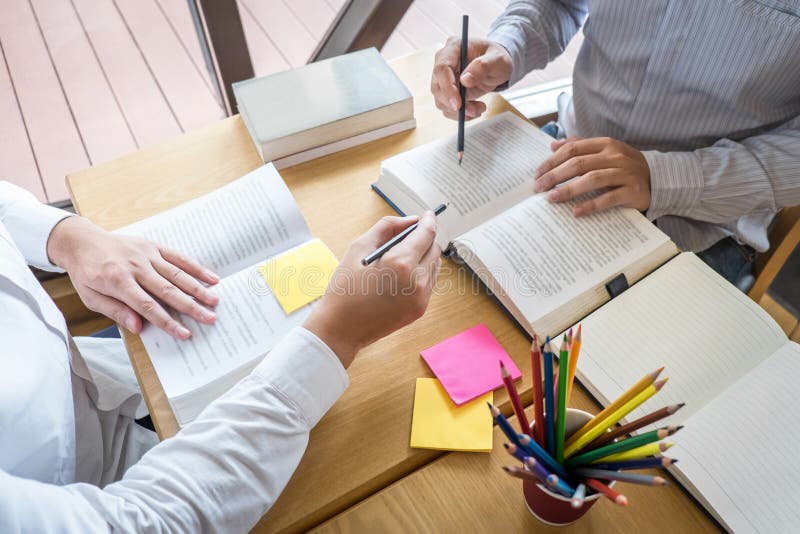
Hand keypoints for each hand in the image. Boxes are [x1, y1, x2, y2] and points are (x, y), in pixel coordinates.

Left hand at [47, 216, 219, 338]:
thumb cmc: (86, 273)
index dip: (167, 321)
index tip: (185, 334)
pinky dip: (196, 268)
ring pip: (176, 274)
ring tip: (215, 301)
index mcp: (118, 281)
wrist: (83, 241)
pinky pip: (178, 257)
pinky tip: (211, 277)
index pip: (147, 306)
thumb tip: (138, 327)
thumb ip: (115, 311)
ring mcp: (146, 255)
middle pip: (168, 291)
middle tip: (210, 319)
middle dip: (191, 306)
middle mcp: (135, 267)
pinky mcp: (154, 246)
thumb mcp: (91, 297)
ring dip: (198, 288)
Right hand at [303, 214, 440, 367]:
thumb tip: (411, 220)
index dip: (428, 220)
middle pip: (435, 249)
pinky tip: (401, 275)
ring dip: (424, 256)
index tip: (427, 214)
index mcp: (400, 263)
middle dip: (425, 238)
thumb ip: (386, 228)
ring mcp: (421, 298)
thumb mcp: (359, 247)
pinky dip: (421, 273)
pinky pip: (429, 283)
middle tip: (410, 234)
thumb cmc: (344, 288)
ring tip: (401, 256)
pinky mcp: (420, 310)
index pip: (426, 234)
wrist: (340, 329)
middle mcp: (417, 281)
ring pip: (435, 266)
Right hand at [432, 37, 511, 120]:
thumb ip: (483, 66)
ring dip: (459, 111)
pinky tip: (474, 109)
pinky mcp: (447, 91)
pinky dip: (460, 113)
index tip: (458, 104)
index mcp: (454, 47)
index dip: (447, 87)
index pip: (442, 68)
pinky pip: (447, 107)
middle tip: (474, 110)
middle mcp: (444, 61)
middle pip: (438, 87)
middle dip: (455, 103)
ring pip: (441, 100)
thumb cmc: (497, 58)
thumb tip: (465, 80)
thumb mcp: (498, 60)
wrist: (497, 66)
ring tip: (479, 108)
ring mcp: (444, 78)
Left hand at [534, 136, 651, 216]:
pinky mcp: (632, 191)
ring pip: (592, 179)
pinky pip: (608, 199)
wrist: (658, 181)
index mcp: (605, 144)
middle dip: (555, 176)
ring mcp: (625, 173)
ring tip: (552, 198)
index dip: (552, 161)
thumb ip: (580, 146)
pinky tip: (576, 212)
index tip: (537, 174)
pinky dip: (591, 205)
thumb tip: (553, 144)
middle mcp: (615, 157)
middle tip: (538, 188)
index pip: (573, 149)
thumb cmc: (624, 167)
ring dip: (569, 189)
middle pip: (579, 164)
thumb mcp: (605, 152)